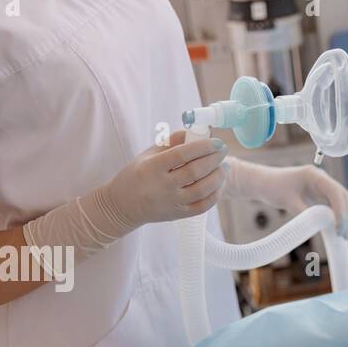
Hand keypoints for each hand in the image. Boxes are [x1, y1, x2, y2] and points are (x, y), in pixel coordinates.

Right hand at [101, 129, 227, 227]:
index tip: (216, 141)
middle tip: (223, 150)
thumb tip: (194, 131)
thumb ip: (170, 142)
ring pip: (202, 190)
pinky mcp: (178, 215)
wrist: (123, 205)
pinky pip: (202, 206)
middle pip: (195, 172)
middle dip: (214, 159)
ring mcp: (171, 202)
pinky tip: (219, 185)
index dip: (202, 147)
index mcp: (152, 167)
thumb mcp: (147, 155)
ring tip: (224, 166)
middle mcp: (162, 186)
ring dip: (218, 177)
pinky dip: (215, 195)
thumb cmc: (137, 175)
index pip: (182, 154)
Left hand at [225, 159, 347, 237]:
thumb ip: (305, 213)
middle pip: (343, 197)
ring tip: (344, 235)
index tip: (339, 228)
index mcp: (315, 175)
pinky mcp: (318, 194)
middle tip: (344, 235)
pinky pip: (333, 206)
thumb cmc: (272, 188)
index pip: (336, 192)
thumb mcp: (288, 202)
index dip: (341, 211)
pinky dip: (338, 217)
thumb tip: (321, 228)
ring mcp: (321, 186)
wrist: (261, 183)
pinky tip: (338, 230)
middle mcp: (322, 179)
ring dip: (345, 217)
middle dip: (347, 216)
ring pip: (341, 201)